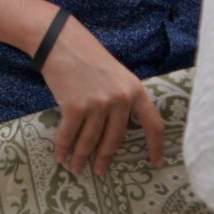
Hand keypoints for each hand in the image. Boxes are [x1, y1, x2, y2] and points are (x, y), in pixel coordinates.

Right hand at [39, 14, 165, 175]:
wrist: (58, 40)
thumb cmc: (86, 55)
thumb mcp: (116, 74)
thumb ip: (122, 98)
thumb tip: (116, 127)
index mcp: (135, 90)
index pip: (154, 125)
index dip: (155, 147)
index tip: (155, 163)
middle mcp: (120, 99)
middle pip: (115, 139)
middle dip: (104, 158)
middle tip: (99, 172)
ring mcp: (98, 104)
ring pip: (91, 140)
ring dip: (81, 157)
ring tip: (76, 168)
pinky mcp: (75, 106)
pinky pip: (70, 134)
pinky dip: (63, 148)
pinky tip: (60, 157)